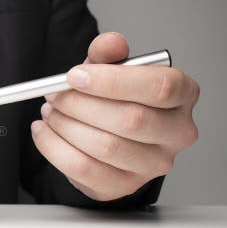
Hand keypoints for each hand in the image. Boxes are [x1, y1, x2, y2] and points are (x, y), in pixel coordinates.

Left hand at [31, 33, 198, 201]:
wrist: (108, 134)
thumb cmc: (116, 98)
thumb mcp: (110, 69)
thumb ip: (108, 53)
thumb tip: (111, 43)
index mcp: (182, 95)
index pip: (159, 87)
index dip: (112, 81)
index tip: (74, 75)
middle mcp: (177, 133)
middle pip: (131, 119)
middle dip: (80, 104)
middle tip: (54, 94)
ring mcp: (154, 164)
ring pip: (105, 146)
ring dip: (65, 125)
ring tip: (50, 111)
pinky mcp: (125, 185)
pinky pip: (84, 168)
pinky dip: (54, 147)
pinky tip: (44, 131)